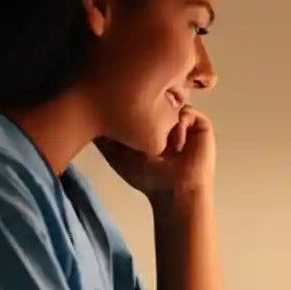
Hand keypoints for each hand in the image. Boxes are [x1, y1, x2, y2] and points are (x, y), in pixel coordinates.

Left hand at [95, 106, 215, 199]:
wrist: (175, 190)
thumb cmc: (147, 177)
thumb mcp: (116, 155)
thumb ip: (104, 138)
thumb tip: (89, 114)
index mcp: (149, 128)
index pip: (141, 105)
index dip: (132, 103)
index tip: (124, 107)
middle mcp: (167, 122)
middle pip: (157, 100)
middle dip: (151, 107)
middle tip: (143, 119)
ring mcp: (184, 123)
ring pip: (173, 104)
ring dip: (166, 119)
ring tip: (163, 139)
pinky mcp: (201, 126)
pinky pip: (188, 112)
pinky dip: (180, 125)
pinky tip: (178, 145)